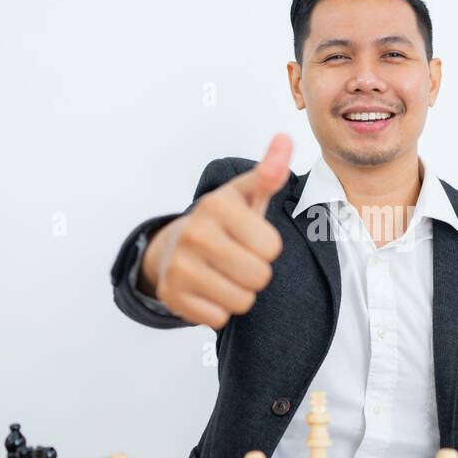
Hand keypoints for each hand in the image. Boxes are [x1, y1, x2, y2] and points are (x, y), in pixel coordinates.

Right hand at [141, 134, 292, 328]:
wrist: (175, 246)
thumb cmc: (224, 222)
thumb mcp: (247, 195)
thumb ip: (270, 172)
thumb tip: (285, 139)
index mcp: (217, 205)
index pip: (272, 248)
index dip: (267, 247)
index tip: (250, 238)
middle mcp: (194, 232)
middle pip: (259, 277)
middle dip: (256, 273)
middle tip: (238, 259)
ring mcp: (179, 266)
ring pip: (241, 301)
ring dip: (240, 293)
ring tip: (225, 273)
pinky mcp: (172, 296)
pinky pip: (219, 318)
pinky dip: (219, 309)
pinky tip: (208, 289)